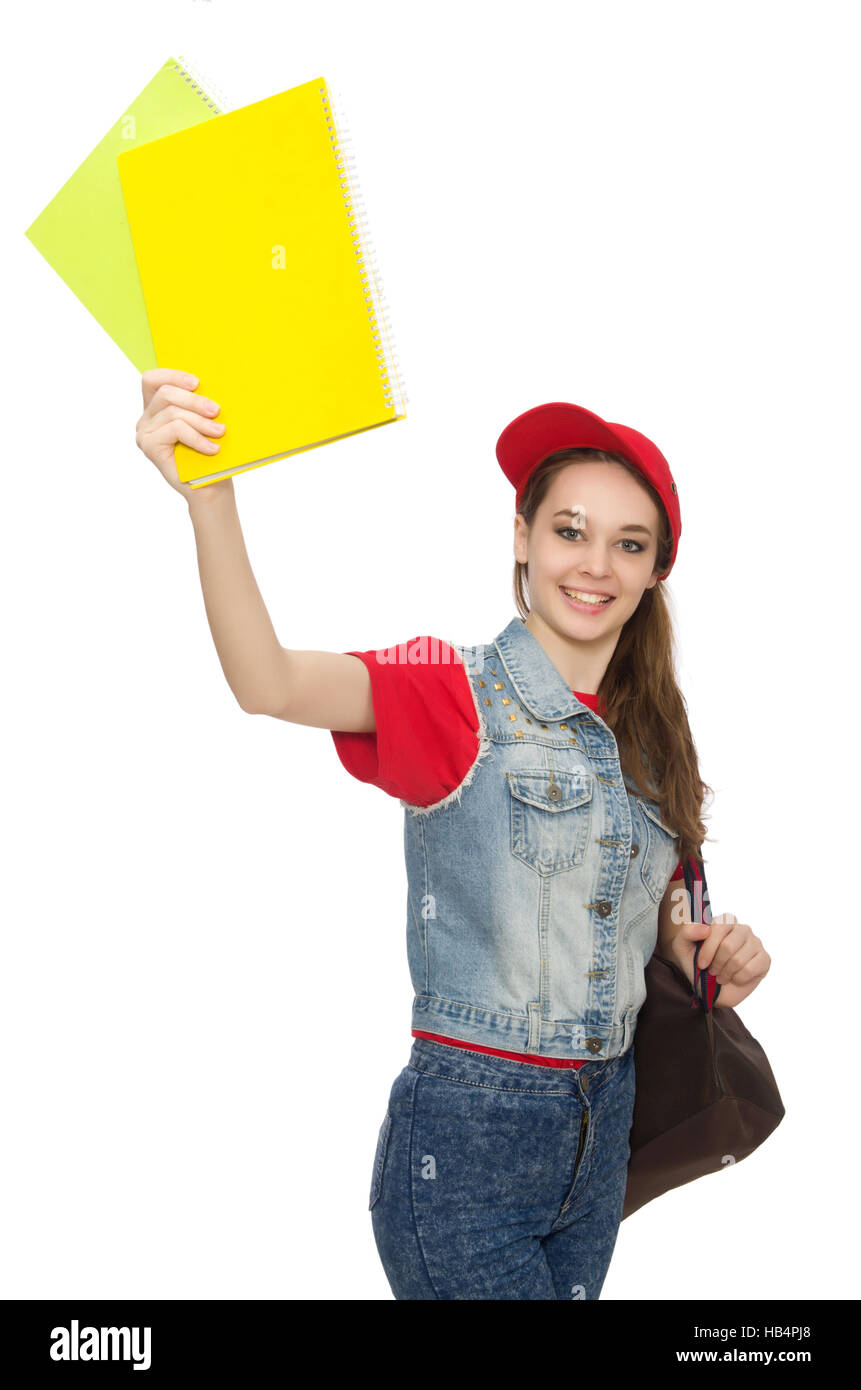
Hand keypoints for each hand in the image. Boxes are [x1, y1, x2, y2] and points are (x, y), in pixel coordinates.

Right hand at [135, 368, 232, 504]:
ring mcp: (145, 434)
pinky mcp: (149, 447)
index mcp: (156, 407)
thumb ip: (198, 403)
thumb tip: (209, 383)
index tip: (197, 382)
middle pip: (164, 393)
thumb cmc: (210, 453)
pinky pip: (174, 429)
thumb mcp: (205, 421)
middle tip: (216, 410)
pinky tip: (211, 448)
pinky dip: (196, 437)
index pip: (152, 380)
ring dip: (200, 421)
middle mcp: (146, 419)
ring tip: (219, 432)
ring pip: (172, 412)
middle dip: (194, 400)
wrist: (210, 487)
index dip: (172, 375)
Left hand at [667, 890, 770, 1007]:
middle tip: (713, 970)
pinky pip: (750, 970)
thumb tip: (705, 928)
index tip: (701, 964)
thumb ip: (687, 932)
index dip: (708, 949)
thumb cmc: (696, 963)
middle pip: (729, 946)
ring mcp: (756, 943)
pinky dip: (738, 978)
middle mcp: (742, 929)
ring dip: (726, 973)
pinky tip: (735, 978)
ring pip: (739, 960)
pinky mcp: (764, 959)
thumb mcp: (682, 947)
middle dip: (717, 964)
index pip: (719, 928)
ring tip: (722, 975)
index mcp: (725, 921)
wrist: (708, 988)